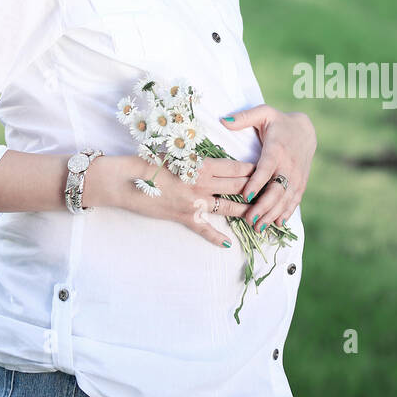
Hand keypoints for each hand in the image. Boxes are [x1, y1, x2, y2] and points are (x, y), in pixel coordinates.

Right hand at [101, 153, 257, 248]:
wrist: (123, 182)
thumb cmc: (145, 161)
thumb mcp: (171, 152)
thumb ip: (192, 155)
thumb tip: (207, 154)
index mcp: (200, 165)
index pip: (235, 167)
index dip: (252, 169)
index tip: (266, 168)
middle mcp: (202, 185)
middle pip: (237, 186)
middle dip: (256, 188)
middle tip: (273, 190)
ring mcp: (195, 204)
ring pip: (228, 207)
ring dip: (245, 210)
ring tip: (261, 213)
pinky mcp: (184, 218)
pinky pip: (204, 230)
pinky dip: (216, 237)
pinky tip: (228, 243)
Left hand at [220, 105, 316, 232]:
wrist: (306, 130)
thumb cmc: (278, 122)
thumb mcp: (263, 113)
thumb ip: (243, 118)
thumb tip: (223, 120)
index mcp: (276, 149)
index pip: (266, 168)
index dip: (256, 183)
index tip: (245, 196)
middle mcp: (288, 164)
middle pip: (277, 189)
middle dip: (264, 206)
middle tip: (250, 220)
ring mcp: (296, 176)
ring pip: (286, 198)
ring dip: (273, 214)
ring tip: (259, 227)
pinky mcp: (301, 182)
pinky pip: (295, 199)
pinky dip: (287, 212)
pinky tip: (277, 223)